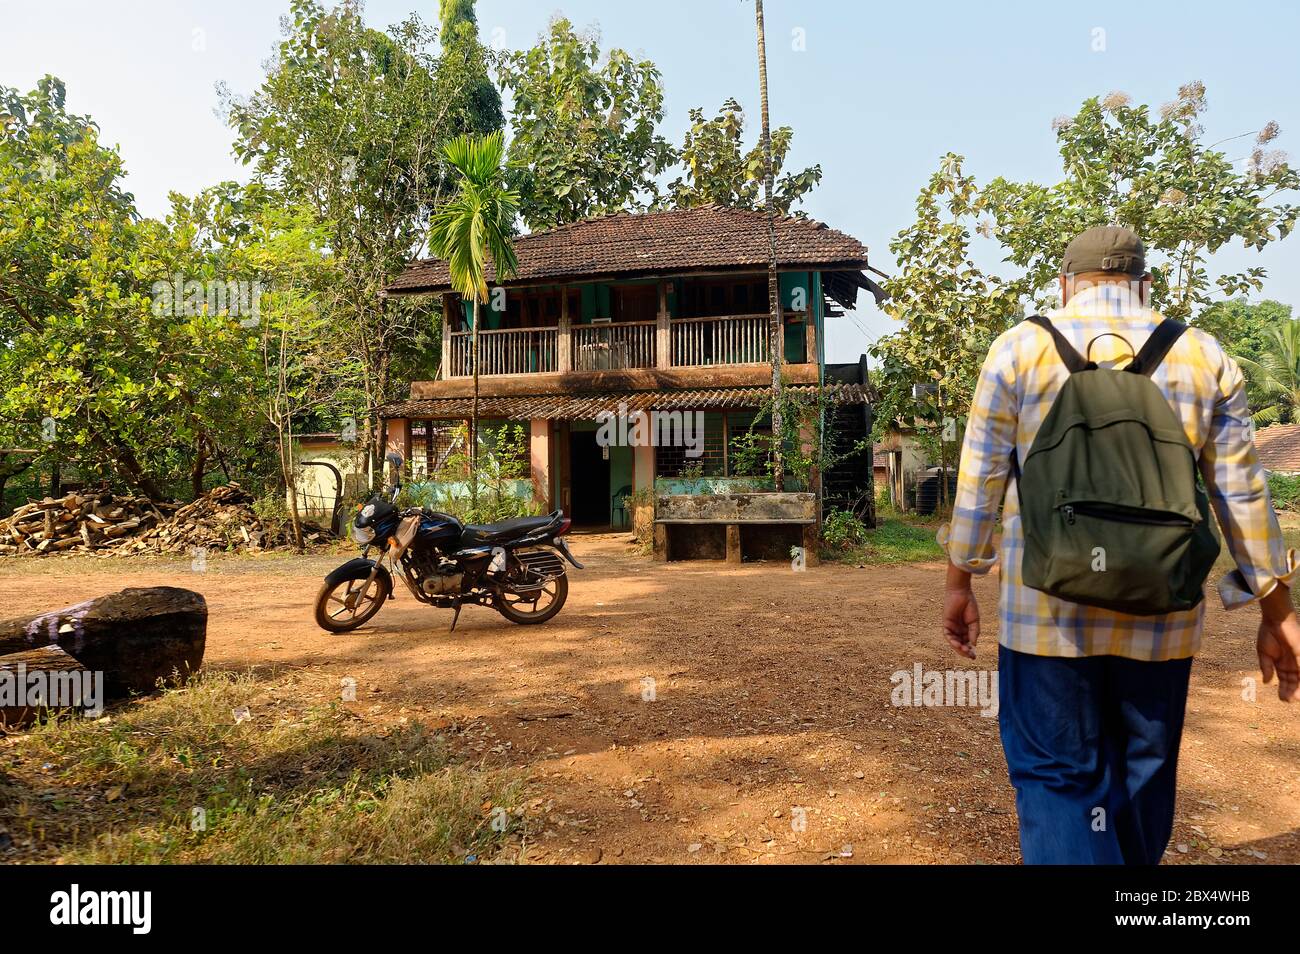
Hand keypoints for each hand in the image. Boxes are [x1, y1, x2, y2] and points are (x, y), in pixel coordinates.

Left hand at [943, 585, 979, 659]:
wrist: (962, 593)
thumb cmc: (970, 605)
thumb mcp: (975, 621)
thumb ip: (974, 633)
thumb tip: (974, 645)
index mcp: (966, 630)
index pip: (967, 643)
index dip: (970, 650)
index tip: (974, 656)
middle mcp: (958, 630)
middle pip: (960, 644)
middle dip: (964, 651)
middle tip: (970, 656)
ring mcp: (951, 627)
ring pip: (953, 641)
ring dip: (958, 647)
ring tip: (964, 651)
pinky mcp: (946, 623)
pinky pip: (947, 635)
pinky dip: (952, 640)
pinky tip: (957, 644)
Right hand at [1258, 585, 1299, 701]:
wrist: (1275, 620)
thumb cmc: (1268, 633)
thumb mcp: (1263, 653)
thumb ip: (1266, 667)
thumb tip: (1266, 682)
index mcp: (1282, 664)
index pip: (1285, 681)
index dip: (1284, 690)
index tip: (1282, 698)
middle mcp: (1292, 664)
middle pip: (1294, 682)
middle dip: (1292, 692)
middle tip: (1287, 700)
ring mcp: (1298, 660)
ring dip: (1298, 689)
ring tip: (1294, 697)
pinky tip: (1298, 687)